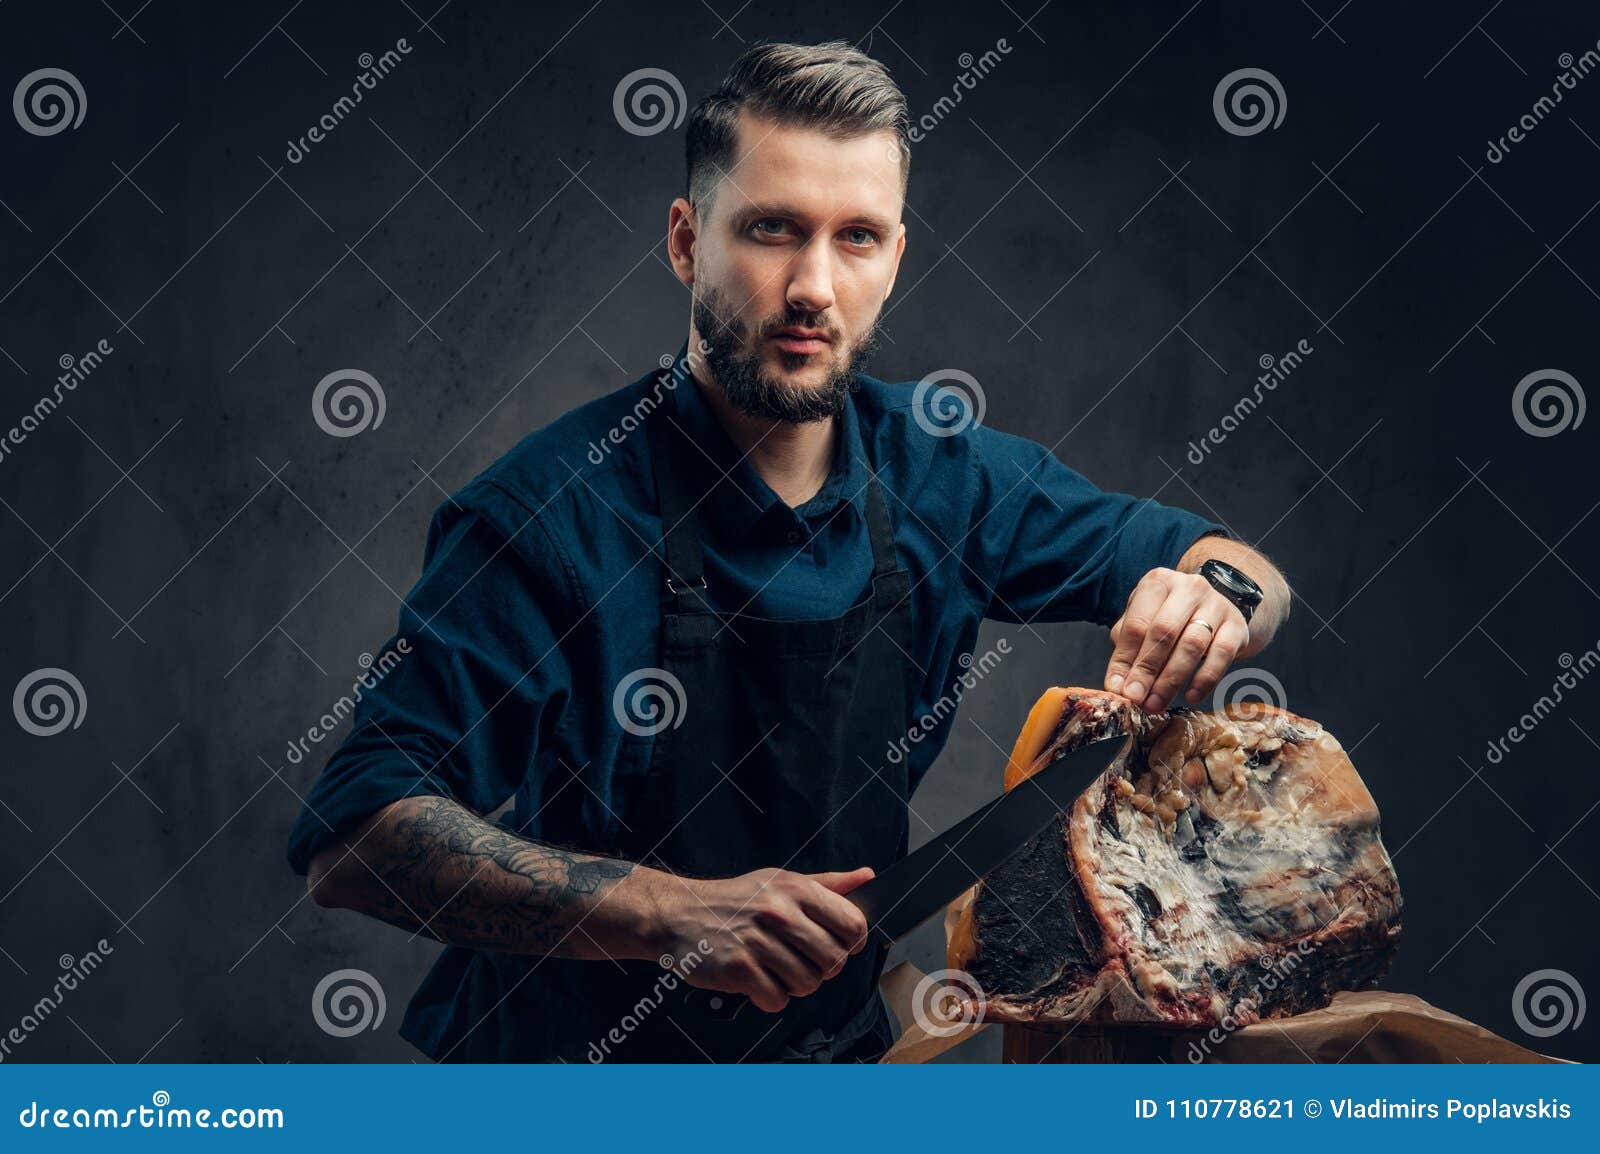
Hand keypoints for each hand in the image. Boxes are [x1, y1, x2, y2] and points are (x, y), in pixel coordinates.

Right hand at [650, 866, 873, 1012]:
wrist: (678, 914)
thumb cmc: (735, 900)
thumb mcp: (780, 881)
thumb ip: (827, 884)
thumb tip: (867, 878)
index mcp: (796, 889)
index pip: (852, 924)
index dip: (852, 942)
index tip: (838, 946)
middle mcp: (780, 913)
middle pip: (834, 961)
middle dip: (823, 969)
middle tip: (802, 961)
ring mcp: (758, 941)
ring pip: (808, 984)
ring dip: (796, 985)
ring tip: (777, 969)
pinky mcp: (738, 969)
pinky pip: (777, 999)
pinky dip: (770, 997)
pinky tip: (758, 980)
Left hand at [1103, 566, 1248, 711]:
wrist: (1217, 606)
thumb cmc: (1171, 616)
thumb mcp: (1145, 620)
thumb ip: (1127, 647)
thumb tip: (1116, 684)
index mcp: (1158, 582)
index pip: (1137, 623)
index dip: (1125, 658)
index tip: (1118, 687)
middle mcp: (1188, 588)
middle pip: (1164, 632)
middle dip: (1147, 670)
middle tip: (1136, 698)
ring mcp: (1216, 604)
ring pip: (1192, 645)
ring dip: (1171, 680)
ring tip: (1156, 703)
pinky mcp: (1236, 625)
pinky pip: (1221, 655)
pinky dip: (1205, 679)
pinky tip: (1190, 696)